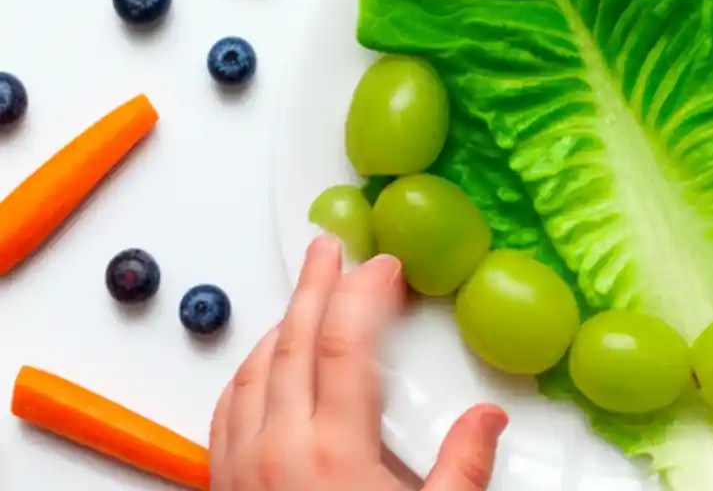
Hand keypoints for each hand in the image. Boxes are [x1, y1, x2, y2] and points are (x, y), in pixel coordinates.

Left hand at [210, 237, 507, 490]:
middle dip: (314, 286)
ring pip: (252, 370)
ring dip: (281, 325)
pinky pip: (225, 409)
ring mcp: (240, 468)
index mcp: (333, 453)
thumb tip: (488, 421)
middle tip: (329, 247)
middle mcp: (276, 451)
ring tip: (303, 299)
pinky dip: (248, 371)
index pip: (345, 346)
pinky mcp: (222, 488)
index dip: (364, 295)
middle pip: (293, 342)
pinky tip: (261, 369)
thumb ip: (462, 470)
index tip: (383, 267)